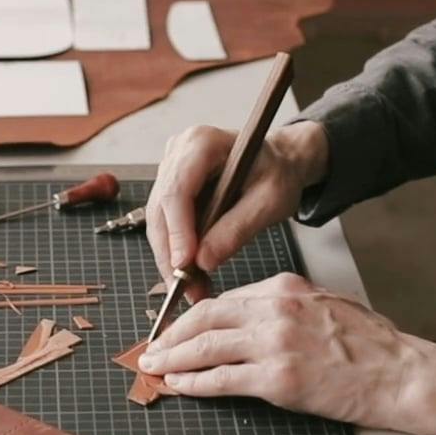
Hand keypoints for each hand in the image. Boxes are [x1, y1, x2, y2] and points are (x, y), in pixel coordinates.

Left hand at [135, 273, 435, 434]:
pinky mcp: (278, 379)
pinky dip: (194, 383)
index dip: (193, 314)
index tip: (176, 326)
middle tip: (152, 346)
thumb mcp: (327, 305)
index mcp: (286, 288)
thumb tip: (250, 319)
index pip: (226, 298)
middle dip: (172, 333)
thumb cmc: (374, 346)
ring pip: (205, 347)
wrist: (403, 374)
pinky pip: (221, 379)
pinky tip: (179, 386)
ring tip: (154, 367)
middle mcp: (275, 310)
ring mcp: (275, 344)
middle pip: (205, 317)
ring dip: (173, 358)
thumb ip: (287, 306)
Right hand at [146, 121, 329, 282]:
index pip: (178, 190)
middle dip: (171, 254)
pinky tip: (190, 274)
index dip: (177, 230)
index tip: (185, 266)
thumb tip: (204, 261)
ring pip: (158, 220)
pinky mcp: (169, 187)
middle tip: (187, 290)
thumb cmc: (276, 174)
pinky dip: (175, 251)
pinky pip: (164, 223)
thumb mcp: (270, 201)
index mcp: (202, 143)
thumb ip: (238, 229)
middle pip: (161, 208)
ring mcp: (169, 168)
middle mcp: (178, 151)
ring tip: (192, 289)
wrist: (277, 163)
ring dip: (170, 258)